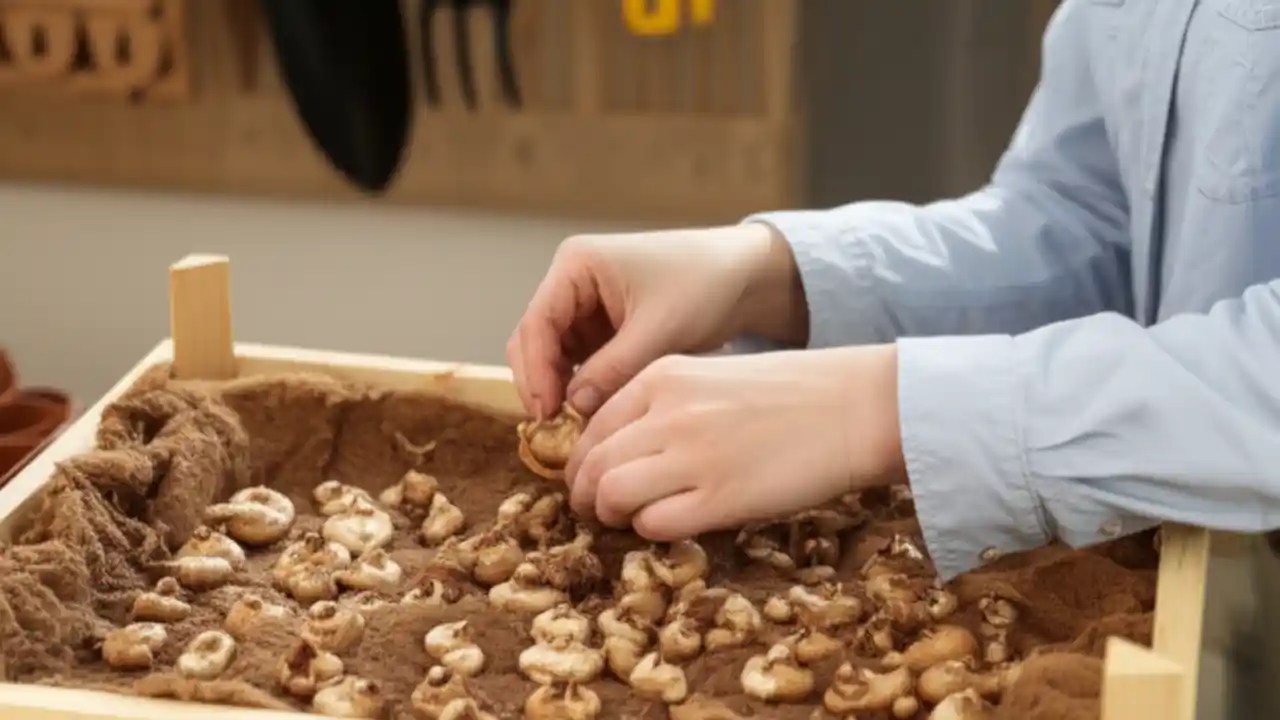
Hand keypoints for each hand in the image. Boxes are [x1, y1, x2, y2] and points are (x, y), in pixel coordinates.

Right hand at [506, 223, 806, 419]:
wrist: (745, 276)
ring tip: (572, 428)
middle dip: (542, 382)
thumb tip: (573, 407)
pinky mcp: (602, 327)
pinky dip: (581, 387)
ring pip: (553, 355)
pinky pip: (578, 362)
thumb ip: (613, 369)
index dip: (536, 371)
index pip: (537, 323)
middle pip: (535, 339)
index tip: (546, 412)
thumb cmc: (705, 285)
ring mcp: (585, 305)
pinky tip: (591, 415)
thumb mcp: (658, 330)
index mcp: (576, 264)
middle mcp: (572, 281)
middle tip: (553, 428)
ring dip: (560, 388)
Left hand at [564, 345, 906, 538]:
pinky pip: (654, 524)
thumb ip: (665, 404)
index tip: (590, 479)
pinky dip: (650, 531)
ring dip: (612, 516)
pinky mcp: (720, 498)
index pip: (593, 426)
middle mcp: (668, 413)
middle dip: (585, 495)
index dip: (582, 462)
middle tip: (597, 511)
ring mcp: (692, 456)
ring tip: (630, 520)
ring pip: (612, 495)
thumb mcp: (713, 376)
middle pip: (593, 465)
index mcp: (662, 377)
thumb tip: (623, 450)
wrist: (853, 407)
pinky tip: (672, 524)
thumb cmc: (791, 393)